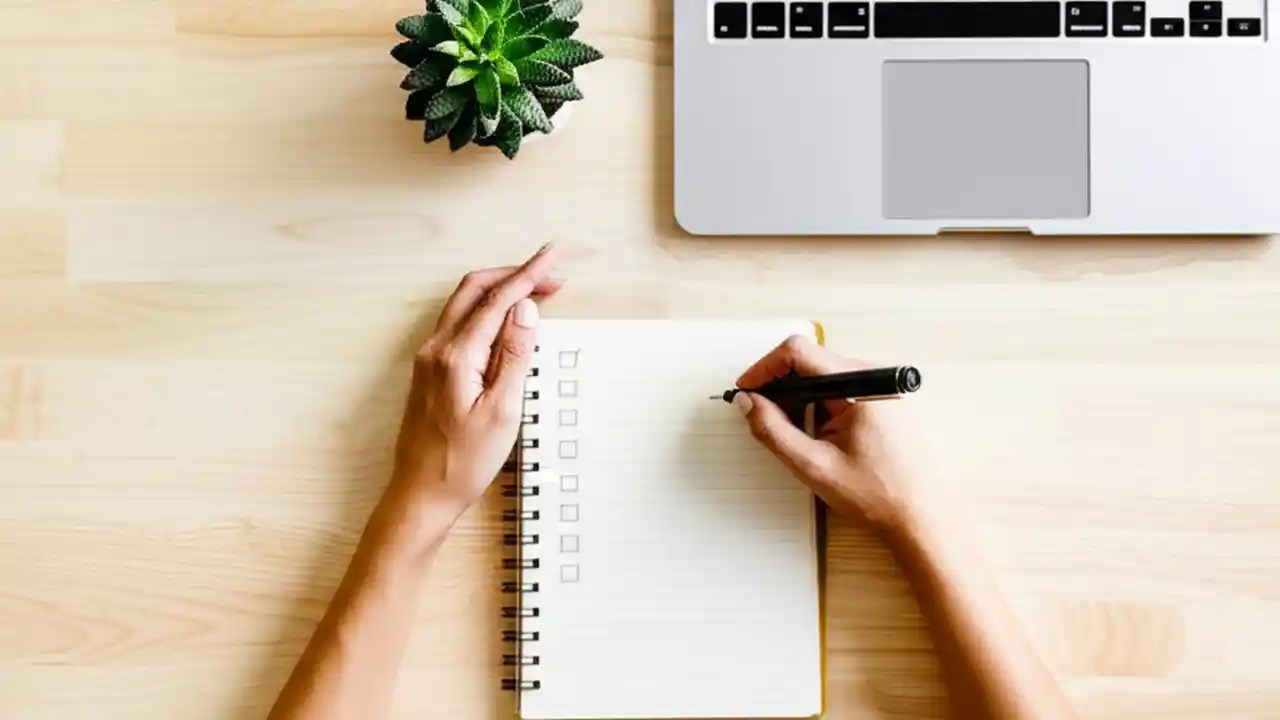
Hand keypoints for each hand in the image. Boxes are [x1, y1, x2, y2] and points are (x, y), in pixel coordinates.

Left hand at [391, 246, 563, 518]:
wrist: (421, 495)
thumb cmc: (461, 463)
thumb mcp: (502, 412)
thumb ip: (515, 356)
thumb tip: (526, 310)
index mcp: (455, 357)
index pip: (497, 300)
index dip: (528, 274)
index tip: (552, 257)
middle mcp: (436, 350)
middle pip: (475, 289)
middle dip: (514, 275)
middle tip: (551, 275)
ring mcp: (429, 359)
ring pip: (465, 304)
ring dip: (499, 291)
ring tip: (535, 294)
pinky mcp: (430, 371)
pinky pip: (459, 324)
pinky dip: (486, 312)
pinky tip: (506, 324)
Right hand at [734, 335, 935, 534]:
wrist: (919, 516)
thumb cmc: (878, 494)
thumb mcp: (813, 465)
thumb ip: (773, 431)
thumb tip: (748, 403)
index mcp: (860, 386)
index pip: (799, 351)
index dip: (764, 368)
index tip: (747, 390)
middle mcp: (873, 377)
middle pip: (809, 361)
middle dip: (779, 387)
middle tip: (764, 418)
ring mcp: (879, 387)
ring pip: (821, 376)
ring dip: (799, 399)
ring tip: (798, 436)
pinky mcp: (880, 399)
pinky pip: (838, 389)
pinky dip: (818, 406)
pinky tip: (818, 436)